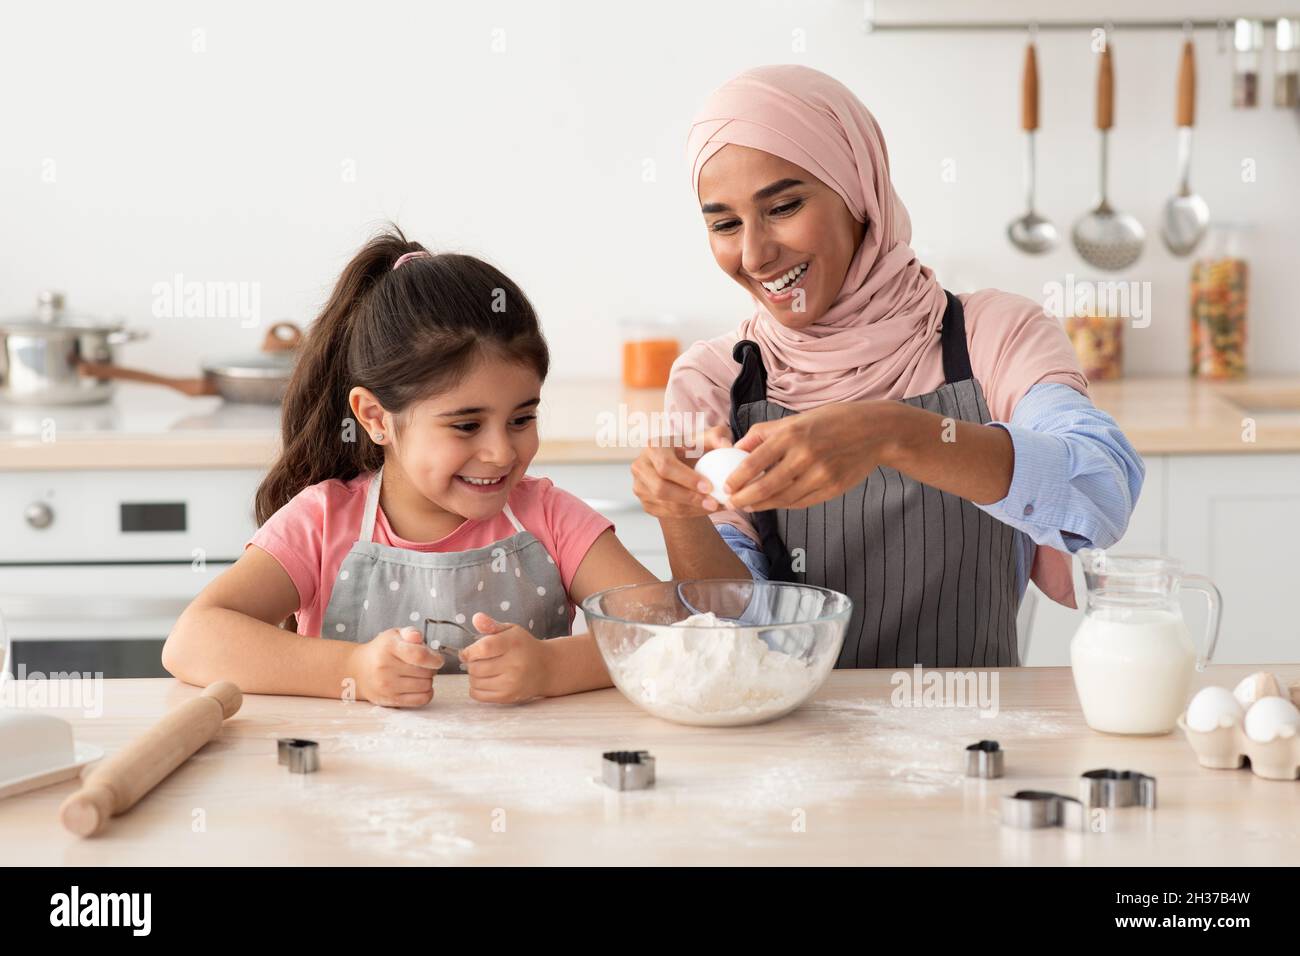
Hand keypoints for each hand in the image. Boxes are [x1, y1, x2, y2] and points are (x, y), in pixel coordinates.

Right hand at [348, 626, 443, 707]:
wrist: (359, 670)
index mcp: (389, 647)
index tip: (437, 659)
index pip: (419, 655)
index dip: (435, 659)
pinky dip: (426, 693)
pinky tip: (419, 686)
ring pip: (426, 686)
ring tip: (418, 675)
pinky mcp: (390, 700)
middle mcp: (386, 667)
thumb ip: (410, 633)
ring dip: (428, 680)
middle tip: (423, 665)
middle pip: (426, 672)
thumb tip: (418, 638)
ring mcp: (387, 686)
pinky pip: (421, 700)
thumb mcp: (395, 635)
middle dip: (431, 668)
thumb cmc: (382, 650)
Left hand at [461, 613, 549, 703]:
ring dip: (474, 676)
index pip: (483, 648)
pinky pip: (478, 695)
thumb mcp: (511, 631)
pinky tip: (485, 680)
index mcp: (514, 644)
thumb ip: (491, 625)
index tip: (468, 651)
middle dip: (472, 663)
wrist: (546, 668)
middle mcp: (514, 665)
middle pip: (476, 667)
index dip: (469, 651)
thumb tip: (476, 618)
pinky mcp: (508, 697)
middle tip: (479, 660)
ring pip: (475, 682)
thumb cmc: (524, 646)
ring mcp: (511, 683)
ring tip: (484, 669)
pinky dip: (476, 688)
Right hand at [631, 423, 734, 517]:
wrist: (679, 466)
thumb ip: (717, 436)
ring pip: (665, 505)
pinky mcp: (645, 503)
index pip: (666, 466)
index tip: (709, 487)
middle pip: (660, 488)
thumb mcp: (704, 439)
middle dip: (689, 498)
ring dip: (692, 509)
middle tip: (713, 503)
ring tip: (714, 507)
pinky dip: (689, 514)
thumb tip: (725, 445)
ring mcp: (640, 487)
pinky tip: (704, 509)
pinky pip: (667, 514)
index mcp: (653, 447)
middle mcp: (641, 467)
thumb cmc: (692, 449)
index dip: (687, 478)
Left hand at [728, 401, 901, 510]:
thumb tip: (737, 447)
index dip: (736, 479)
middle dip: (745, 499)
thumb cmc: (831, 421)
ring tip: (749, 506)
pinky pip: (801, 502)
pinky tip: (773, 503)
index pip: (754, 462)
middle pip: (766, 486)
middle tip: (733, 503)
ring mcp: (820, 474)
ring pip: (782, 499)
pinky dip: (784, 504)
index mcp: (792, 434)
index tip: (726, 487)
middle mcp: (804, 455)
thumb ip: (764, 433)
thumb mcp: (796, 419)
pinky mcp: (832, 488)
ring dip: (762, 505)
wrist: (875, 431)